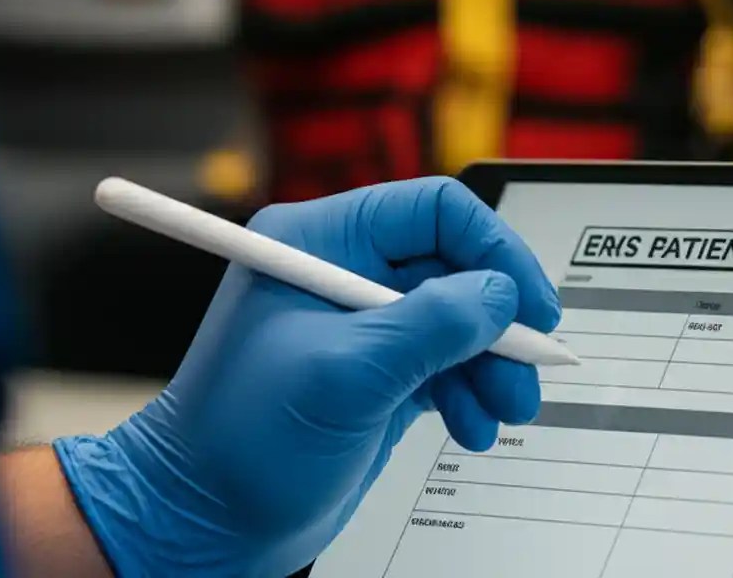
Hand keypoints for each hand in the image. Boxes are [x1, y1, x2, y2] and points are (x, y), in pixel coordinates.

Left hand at [53, 177, 561, 576]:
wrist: (205, 523)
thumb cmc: (238, 444)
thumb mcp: (343, 375)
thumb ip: (430, 326)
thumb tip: (500, 295)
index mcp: (320, 243)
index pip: (432, 210)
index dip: (491, 248)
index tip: (527, 300)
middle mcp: (345, 273)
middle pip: (456, 267)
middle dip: (498, 321)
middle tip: (526, 366)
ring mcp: (364, 325)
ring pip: (460, 321)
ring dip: (492, 364)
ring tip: (503, 409)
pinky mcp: (379, 372)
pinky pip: (448, 364)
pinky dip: (471, 392)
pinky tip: (473, 426)